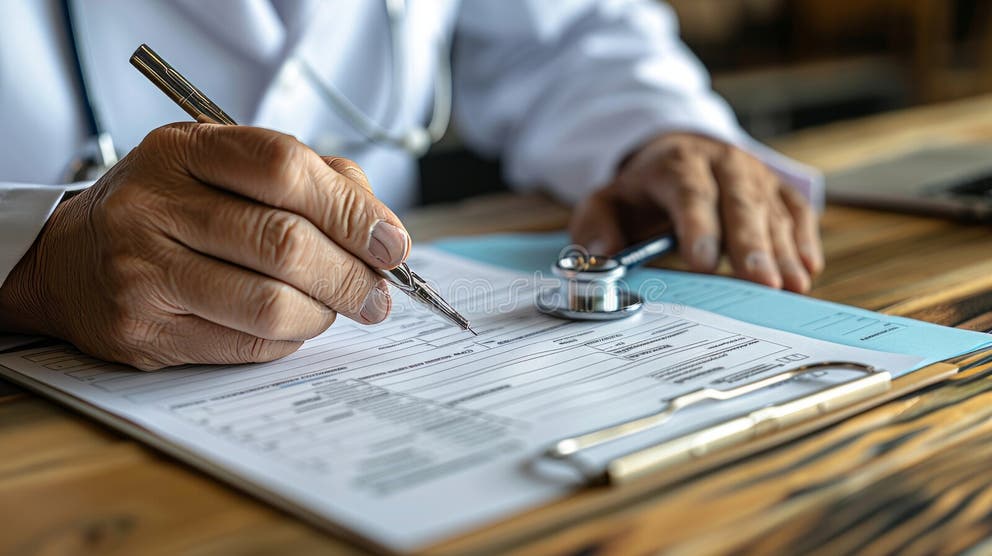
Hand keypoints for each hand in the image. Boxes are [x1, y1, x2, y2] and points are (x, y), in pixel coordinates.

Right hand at [0, 124, 408, 369]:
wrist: (67, 261)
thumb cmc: (166, 208)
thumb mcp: (220, 164)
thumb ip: (305, 178)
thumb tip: (381, 230)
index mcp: (182, 151)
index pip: (284, 168)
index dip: (352, 210)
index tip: (392, 243)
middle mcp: (154, 208)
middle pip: (285, 244)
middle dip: (352, 275)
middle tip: (379, 293)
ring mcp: (143, 273)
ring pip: (270, 305)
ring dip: (325, 313)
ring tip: (339, 308)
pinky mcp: (145, 333)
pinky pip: (248, 346)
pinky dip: (290, 339)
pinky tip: (294, 324)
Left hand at [570, 133, 823, 291]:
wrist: (677, 156)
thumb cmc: (641, 193)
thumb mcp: (606, 201)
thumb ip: (596, 226)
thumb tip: (602, 255)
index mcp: (677, 163)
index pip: (689, 193)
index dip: (698, 227)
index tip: (702, 264)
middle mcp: (723, 164)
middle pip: (740, 203)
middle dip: (751, 245)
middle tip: (761, 284)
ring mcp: (756, 176)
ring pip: (772, 212)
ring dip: (783, 252)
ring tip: (789, 289)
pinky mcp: (778, 190)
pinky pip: (797, 213)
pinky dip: (804, 241)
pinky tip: (807, 272)